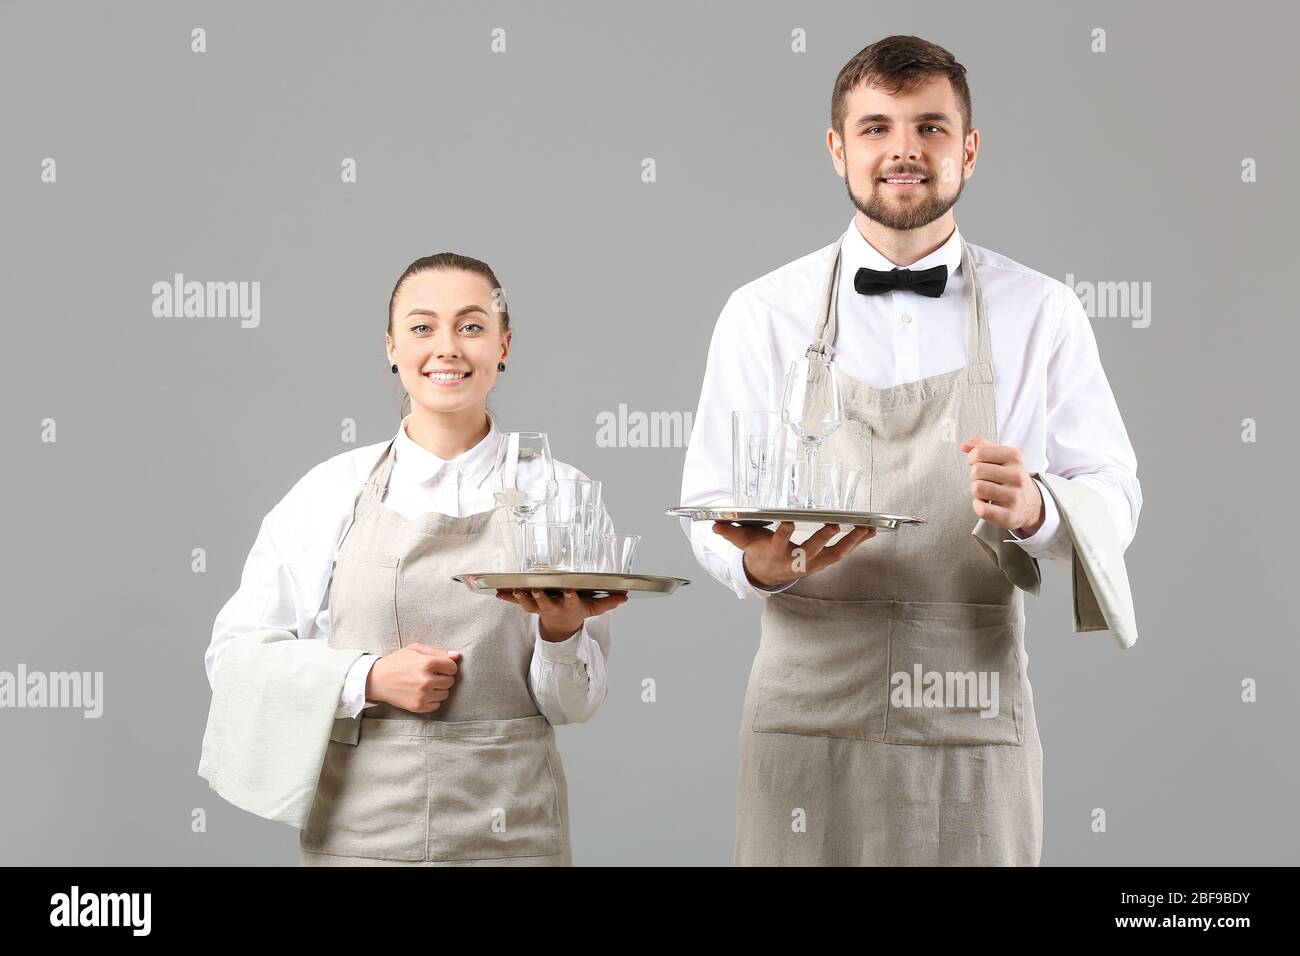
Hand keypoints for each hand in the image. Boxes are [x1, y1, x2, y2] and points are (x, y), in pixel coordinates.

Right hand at [365, 644, 460, 713]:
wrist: (376, 680)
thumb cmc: (396, 662)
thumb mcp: (415, 650)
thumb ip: (438, 651)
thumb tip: (457, 655)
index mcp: (427, 663)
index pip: (453, 667)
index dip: (447, 666)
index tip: (439, 666)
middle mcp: (426, 680)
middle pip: (450, 681)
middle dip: (443, 677)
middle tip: (430, 675)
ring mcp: (423, 695)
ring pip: (445, 694)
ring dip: (439, 689)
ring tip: (425, 683)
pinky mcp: (418, 706)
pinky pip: (437, 704)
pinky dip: (432, 699)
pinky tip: (422, 692)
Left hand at [494, 588, 628, 641]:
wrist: (561, 628)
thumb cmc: (578, 612)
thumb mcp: (594, 609)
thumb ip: (608, 602)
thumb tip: (626, 596)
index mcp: (570, 606)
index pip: (571, 600)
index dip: (569, 595)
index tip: (568, 589)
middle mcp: (554, 606)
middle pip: (546, 602)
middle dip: (540, 596)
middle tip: (535, 589)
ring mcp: (540, 607)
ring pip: (530, 603)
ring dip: (522, 597)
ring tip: (515, 590)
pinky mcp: (530, 606)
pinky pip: (518, 602)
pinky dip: (508, 597)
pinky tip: (498, 592)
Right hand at [712, 520, 875, 589]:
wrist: (767, 576)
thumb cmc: (757, 553)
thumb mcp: (743, 542)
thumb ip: (730, 531)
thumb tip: (713, 523)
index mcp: (775, 554)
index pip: (779, 542)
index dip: (784, 533)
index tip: (788, 522)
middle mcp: (795, 561)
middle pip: (811, 551)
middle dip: (823, 538)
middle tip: (835, 524)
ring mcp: (811, 564)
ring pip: (833, 555)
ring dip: (850, 542)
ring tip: (865, 529)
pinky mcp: (822, 563)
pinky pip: (841, 554)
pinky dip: (856, 543)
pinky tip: (869, 532)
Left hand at [960, 434, 1043, 534]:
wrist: (1032, 504)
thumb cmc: (1011, 479)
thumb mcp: (1003, 458)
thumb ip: (983, 447)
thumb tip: (964, 445)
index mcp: (1014, 457)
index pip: (979, 453)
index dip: (972, 459)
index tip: (977, 463)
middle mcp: (1017, 475)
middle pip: (976, 471)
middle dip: (975, 476)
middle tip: (985, 481)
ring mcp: (1014, 496)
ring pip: (977, 488)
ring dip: (976, 491)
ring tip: (987, 492)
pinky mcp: (1009, 515)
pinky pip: (981, 509)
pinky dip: (978, 506)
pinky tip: (986, 504)